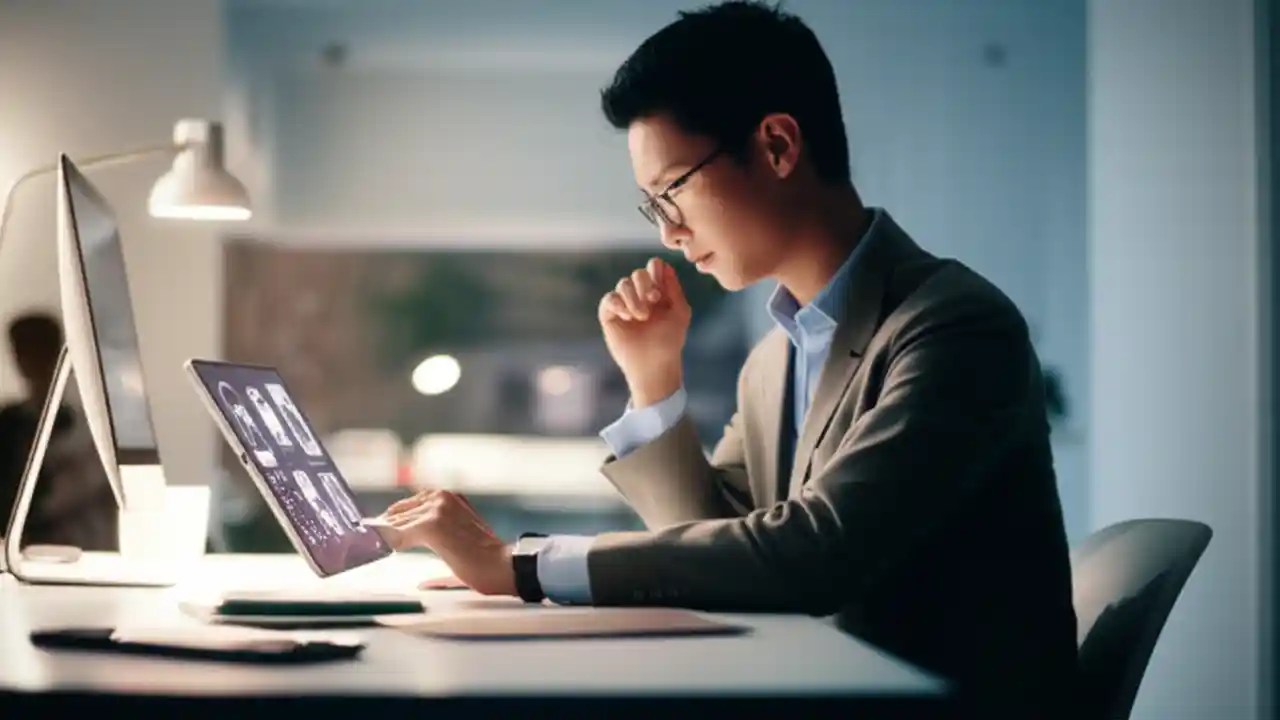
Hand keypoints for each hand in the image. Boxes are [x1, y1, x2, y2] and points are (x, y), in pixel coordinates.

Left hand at [377, 490, 514, 596]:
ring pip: (398, 521)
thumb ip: (440, 549)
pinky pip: (401, 533)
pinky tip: (388, 550)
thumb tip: (423, 582)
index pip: (410, 505)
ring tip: (377, 546)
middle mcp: (442, 497)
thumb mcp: (459, 540)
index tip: (381, 532)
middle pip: (400, 511)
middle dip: (386, 527)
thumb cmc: (486, 560)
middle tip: (375, 540)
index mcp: (449, 497)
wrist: (501, 565)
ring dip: (386, 536)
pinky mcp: (432, 525)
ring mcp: (437, 509)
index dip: (393, 520)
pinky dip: (392, 543)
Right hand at [597, 257, 690, 406]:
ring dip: (634, 297)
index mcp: (657, 292)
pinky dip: (618, 303)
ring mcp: (624, 304)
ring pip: (623, 284)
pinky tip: (628, 316)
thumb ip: (674, 288)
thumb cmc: (669, 341)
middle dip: (645, 284)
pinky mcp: (610, 315)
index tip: (661, 288)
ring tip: (641, 316)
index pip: (653, 267)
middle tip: (653, 300)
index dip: (656, 271)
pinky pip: (609, 299)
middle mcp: (640, 296)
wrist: (654, 364)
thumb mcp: (679, 312)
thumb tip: (665, 265)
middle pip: (638, 273)